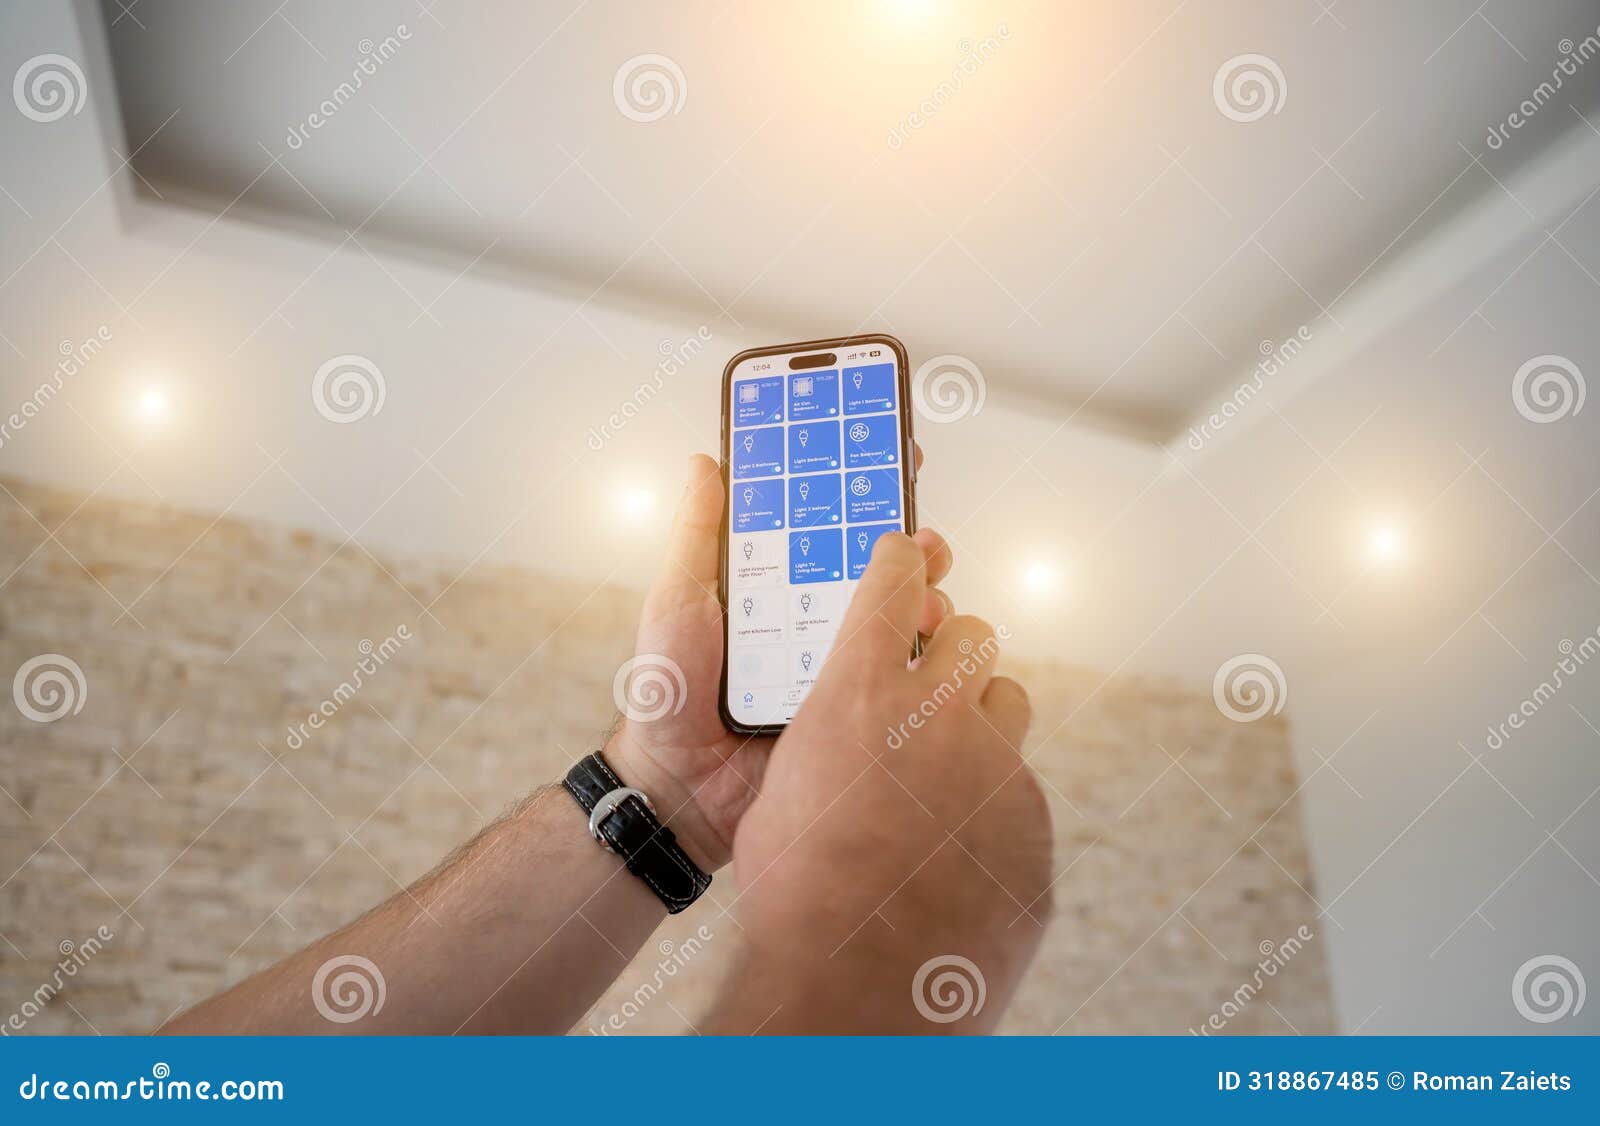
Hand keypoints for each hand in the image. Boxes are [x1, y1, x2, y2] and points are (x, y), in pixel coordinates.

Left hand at [605, 451, 953, 871]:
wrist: (679, 786)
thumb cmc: (668, 691)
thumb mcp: (677, 601)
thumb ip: (697, 535)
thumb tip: (704, 461)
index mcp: (781, 589)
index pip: (830, 529)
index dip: (863, 493)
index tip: (891, 457)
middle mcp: (819, 622)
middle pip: (883, 571)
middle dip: (914, 548)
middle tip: (925, 541)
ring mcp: (843, 667)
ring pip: (905, 621)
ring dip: (928, 601)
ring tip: (931, 598)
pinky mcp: (861, 713)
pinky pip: (905, 682)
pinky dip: (927, 661)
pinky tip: (932, 650)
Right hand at [713, 532, 1051, 1032]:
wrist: (853, 986)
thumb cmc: (795, 891)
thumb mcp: (783, 793)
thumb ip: (829, 739)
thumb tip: (851, 733)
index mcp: (861, 692)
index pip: (896, 582)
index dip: (902, 562)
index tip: (907, 556)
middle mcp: (938, 714)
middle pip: (974, 632)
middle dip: (952, 651)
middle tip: (932, 686)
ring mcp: (997, 770)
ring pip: (1009, 703)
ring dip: (982, 721)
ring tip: (947, 771)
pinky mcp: (1033, 826)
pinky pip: (1021, 791)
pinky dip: (993, 807)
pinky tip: (957, 851)